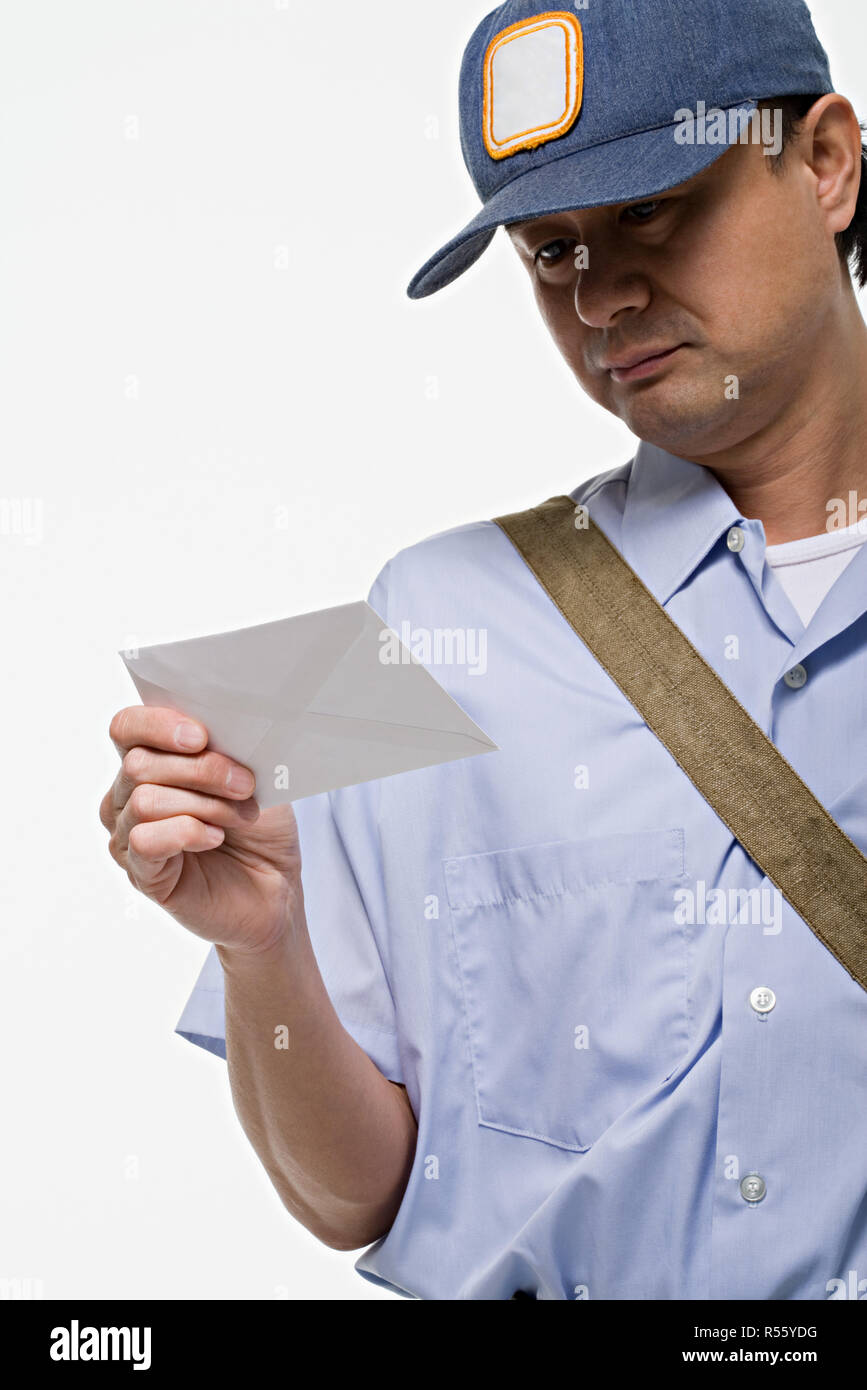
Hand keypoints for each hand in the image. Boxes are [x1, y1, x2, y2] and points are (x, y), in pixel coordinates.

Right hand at [100, 706, 301, 955]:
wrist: (276, 888)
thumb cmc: (259, 829)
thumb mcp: (251, 776)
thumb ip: (224, 749)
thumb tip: (216, 728)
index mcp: (151, 762)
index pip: (127, 728)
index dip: (157, 724)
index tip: (202, 736)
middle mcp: (128, 797)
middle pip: (139, 763)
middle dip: (202, 769)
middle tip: (245, 784)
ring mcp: (129, 836)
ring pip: (144, 800)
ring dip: (203, 804)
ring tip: (239, 817)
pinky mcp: (142, 873)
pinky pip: (145, 840)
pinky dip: (187, 832)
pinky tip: (214, 839)